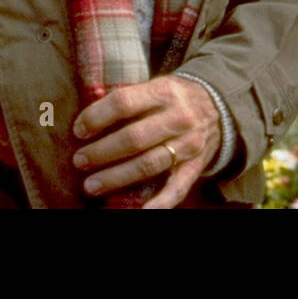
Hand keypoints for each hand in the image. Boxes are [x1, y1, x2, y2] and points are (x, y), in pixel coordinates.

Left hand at [72, 75, 220, 208]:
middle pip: (133, 138)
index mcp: (165, 91)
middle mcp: (180, 117)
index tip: (79, 130)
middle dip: (101, 152)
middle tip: (79, 161)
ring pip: (148, 164)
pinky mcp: (196, 165)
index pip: (123, 102)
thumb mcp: (156, 87)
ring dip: (115, 178)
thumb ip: (128, 98)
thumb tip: (85, 117)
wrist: (218, 106)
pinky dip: (159, 203)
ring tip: (91, 185)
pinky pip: (177, 188)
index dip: (96, 117)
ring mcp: (190, 143)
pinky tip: (139, 211)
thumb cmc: (173, 99)